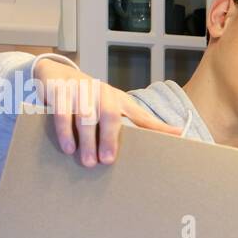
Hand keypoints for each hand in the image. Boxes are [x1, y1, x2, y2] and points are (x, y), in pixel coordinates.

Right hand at [33, 57, 181, 167]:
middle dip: (108, 138)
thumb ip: (144, 122)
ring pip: (85, 115)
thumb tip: (178, 132)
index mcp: (119, 99)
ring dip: (86, 139)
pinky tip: (68, 148)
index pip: (139, 116)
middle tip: (105, 162)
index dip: (154, 129)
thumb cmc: (95, 98)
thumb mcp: (120, 107)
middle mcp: (102, 92)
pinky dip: (64, 130)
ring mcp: (80, 90)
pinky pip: (62, 112)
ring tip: (87, 162)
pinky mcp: (60, 90)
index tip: (164, 144)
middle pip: (109, 114)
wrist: (59, 75)